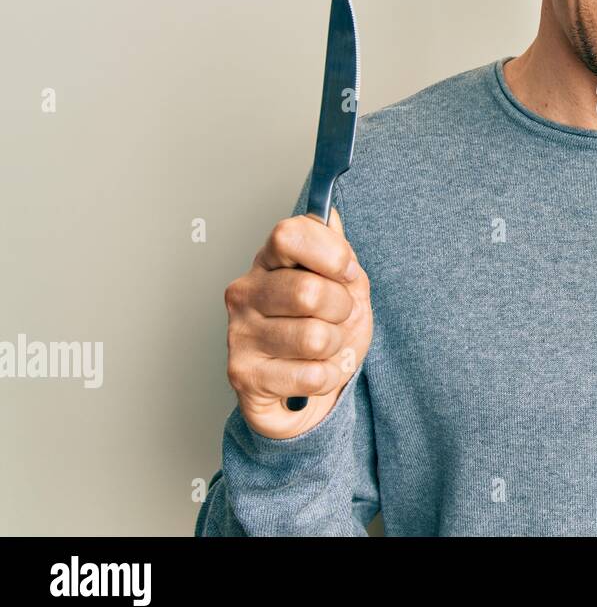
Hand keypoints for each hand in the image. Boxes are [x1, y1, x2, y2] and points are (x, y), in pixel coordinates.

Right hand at [223, 209, 372, 438]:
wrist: (307, 390)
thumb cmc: (324, 330)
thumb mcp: (344, 288)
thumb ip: (339, 254)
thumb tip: (330, 215)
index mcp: (269, 262)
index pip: (289, 234)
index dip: (331, 253)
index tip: (347, 272)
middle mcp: (245, 293)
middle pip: (309, 291)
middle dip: (342, 309)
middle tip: (336, 318)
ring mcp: (239, 334)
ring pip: (315, 337)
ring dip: (335, 346)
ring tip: (324, 347)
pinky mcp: (244, 375)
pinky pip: (312, 375)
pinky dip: (328, 376)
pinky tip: (313, 372)